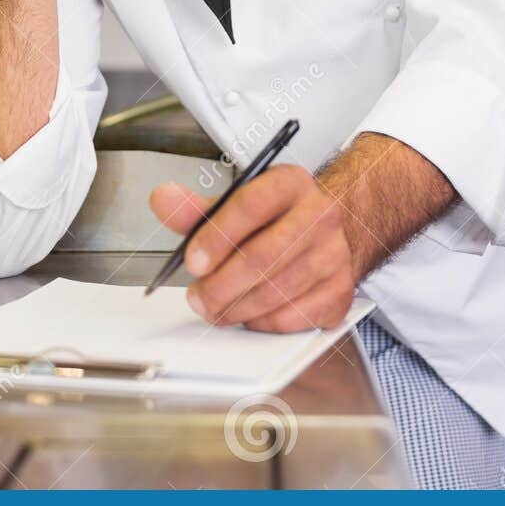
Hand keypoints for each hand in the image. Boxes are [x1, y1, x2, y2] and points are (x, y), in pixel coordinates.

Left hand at [149, 165, 357, 332]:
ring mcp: (335, 255)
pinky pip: (295, 316)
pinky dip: (263, 322)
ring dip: (236, 308)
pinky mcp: (340, 291)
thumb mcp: (232, 206)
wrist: (319, 235)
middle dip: (221, 285)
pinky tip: (249, 313)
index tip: (192, 262)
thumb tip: (163, 199)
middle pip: (264, 256)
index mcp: (289, 183)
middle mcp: (319, 215)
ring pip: (277, 291)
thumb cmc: (270, 221)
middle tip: (198, 298)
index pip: (251, 205)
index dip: (216, 237)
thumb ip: (195, 209)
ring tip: (215, 308)